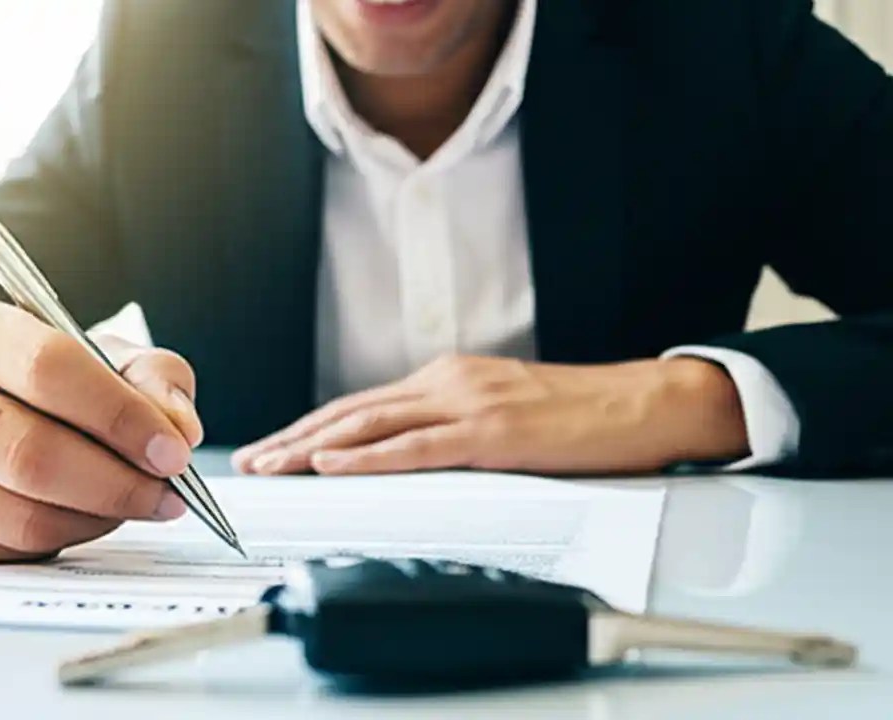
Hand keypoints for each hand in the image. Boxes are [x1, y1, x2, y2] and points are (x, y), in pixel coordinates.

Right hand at [0, 300, 201, 562]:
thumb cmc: (39, 386)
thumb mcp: (101, 360)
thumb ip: (151, 379)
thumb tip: (179, 429)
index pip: (48, 368)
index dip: (120, 416)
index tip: (174, 451)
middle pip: (28, 451)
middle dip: (116, 481)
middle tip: (167, 495)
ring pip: (19, 513)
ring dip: (95, 519)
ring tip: (132, 506)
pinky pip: (2, 550)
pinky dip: (61, 542)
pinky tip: (82, 518)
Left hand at [233, 355, 747, 475]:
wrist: (645, 403)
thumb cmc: (582, 416)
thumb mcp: (504, 413)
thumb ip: (456, 428)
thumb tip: (412, 455)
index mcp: (449, 379)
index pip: (363, 405)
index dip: (311, 427)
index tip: (274, 447)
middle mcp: (448, 382)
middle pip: (351, 411)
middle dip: (292, 437)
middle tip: (250, 460)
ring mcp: (468, 403)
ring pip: (370, 424)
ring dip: (310, 447)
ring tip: (270, 465)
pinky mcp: (493, 432)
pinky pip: (416, 447)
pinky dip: (366, 456)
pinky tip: (331, 464)